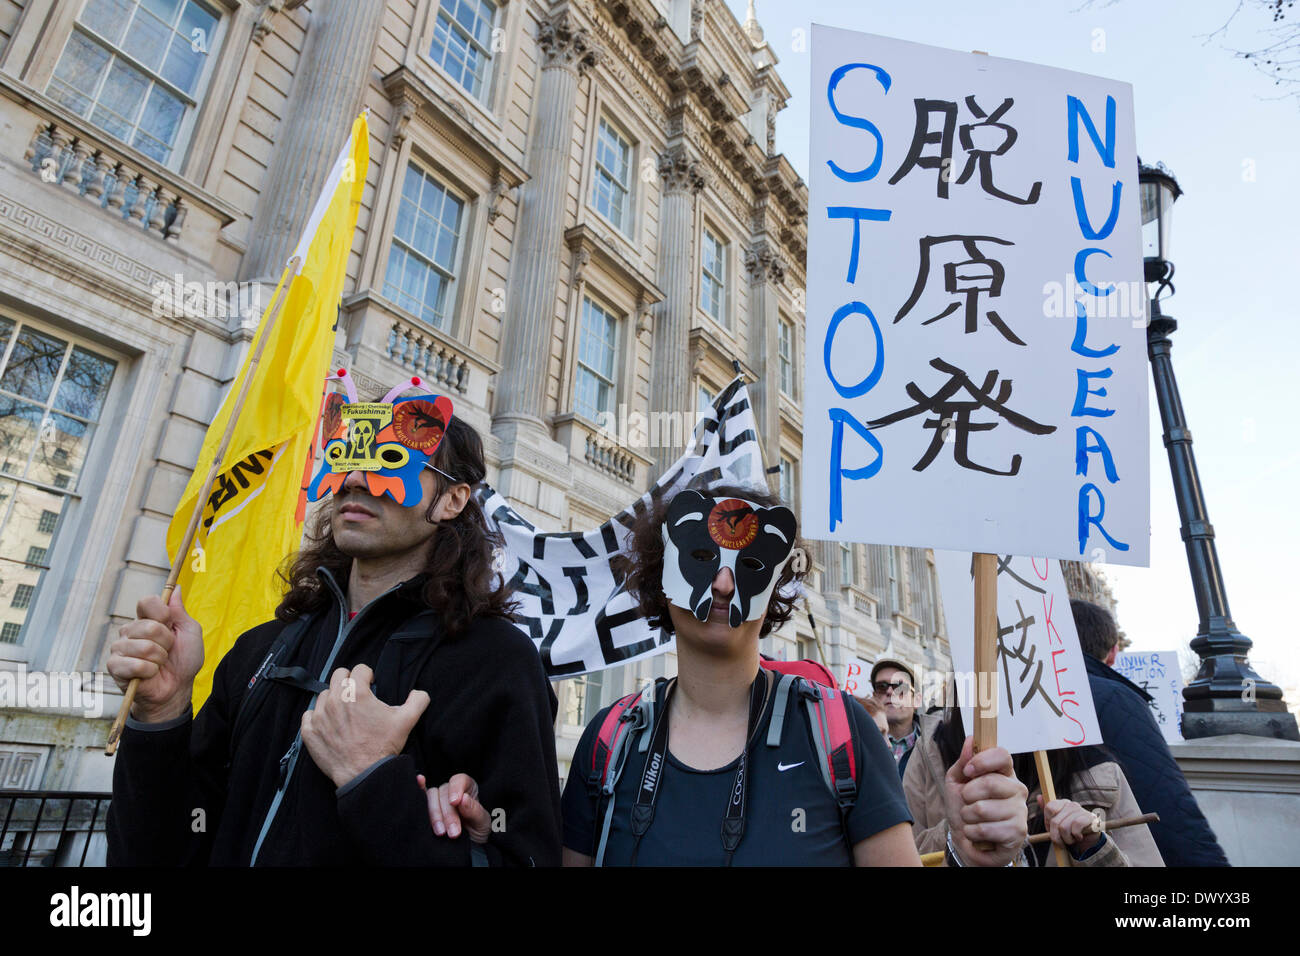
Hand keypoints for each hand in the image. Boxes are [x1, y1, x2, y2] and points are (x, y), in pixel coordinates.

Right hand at [107, 587, 203, 722]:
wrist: (177, 688)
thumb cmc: (184, 660)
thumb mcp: (189, 632)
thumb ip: (179, 611)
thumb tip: (175, 588)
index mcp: (148, 619)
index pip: (146, 602)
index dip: (162, 613)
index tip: (170, 624)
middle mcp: (131, 630)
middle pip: (149, 626)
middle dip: (166, 642)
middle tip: (167, 651)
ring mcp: (120, 647)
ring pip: (144, 647)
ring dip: (159, 658)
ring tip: (158, 664)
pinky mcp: (114, 666)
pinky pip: (135, 664)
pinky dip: (149, 671)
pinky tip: (149, 674)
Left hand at [300, 664, 429, 788]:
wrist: (365, 774)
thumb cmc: (383, 747)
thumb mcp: (407, 720)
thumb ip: (417, 700)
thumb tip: (419, 692)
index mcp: (357, 693)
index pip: (359, 669)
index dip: (368, 675)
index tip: (370, 684)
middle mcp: (335, 700)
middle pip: (338, 675)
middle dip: (349, 681)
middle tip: (356, 695)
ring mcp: (320, 716)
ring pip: (323, 694)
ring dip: (333, 699)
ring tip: (344, 712)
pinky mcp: (310, 731)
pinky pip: (309, 714)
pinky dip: (318, 717)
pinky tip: (330, 724)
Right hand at [417, 773, 490, 843]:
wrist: (470, 847)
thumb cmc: (477, 830)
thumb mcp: (482, 822)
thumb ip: (474, 810)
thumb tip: (463, 799)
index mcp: (467, 788)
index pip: (459, 780)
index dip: (456, 789)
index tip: (455, 802)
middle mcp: (451, 791)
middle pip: (443, 793)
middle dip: (447, 814)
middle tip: (454, 832)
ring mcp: (438, 799)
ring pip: (431, 798)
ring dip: (435, 816)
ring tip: (441, 832)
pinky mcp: (428, 809)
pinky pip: (421, 796)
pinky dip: (419, 789)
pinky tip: (419, 781)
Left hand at [943, 736, 1027, 866]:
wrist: (966, 841)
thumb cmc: (963, 809)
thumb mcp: (957, 783)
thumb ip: (963, 762)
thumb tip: (971, 739)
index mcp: (1004, 774)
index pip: (1002, 755)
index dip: (983, 760)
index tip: (968, 770)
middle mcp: (1017, 789)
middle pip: (991, 783)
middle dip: (968, 794)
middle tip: (967, 802)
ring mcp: (1020, 811)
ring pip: (984, 809)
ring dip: (967, 816)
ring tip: (972, 819)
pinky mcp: (1018, 832)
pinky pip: (985, 829)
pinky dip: (972, 832)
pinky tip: (976, 834)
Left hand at [1039, 795, 1101, 853]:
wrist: (1089, 841)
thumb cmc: (1070, 831)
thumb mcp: (1057, 822)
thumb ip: (1048, 810)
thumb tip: (1039, 796)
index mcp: (1062, 803)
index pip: (1049, 808)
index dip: (1048, 822)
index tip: (1052, 829)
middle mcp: (1071, 804)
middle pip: (1055, 821)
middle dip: (1056, 835)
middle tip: (1062, 839)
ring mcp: (1081, 811)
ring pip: (1064, 827)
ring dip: (1067, 839)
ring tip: (1071, 839)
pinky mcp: (1090, 819)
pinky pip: (1076, 827)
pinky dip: (1076, 836)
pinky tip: (1079, 837)